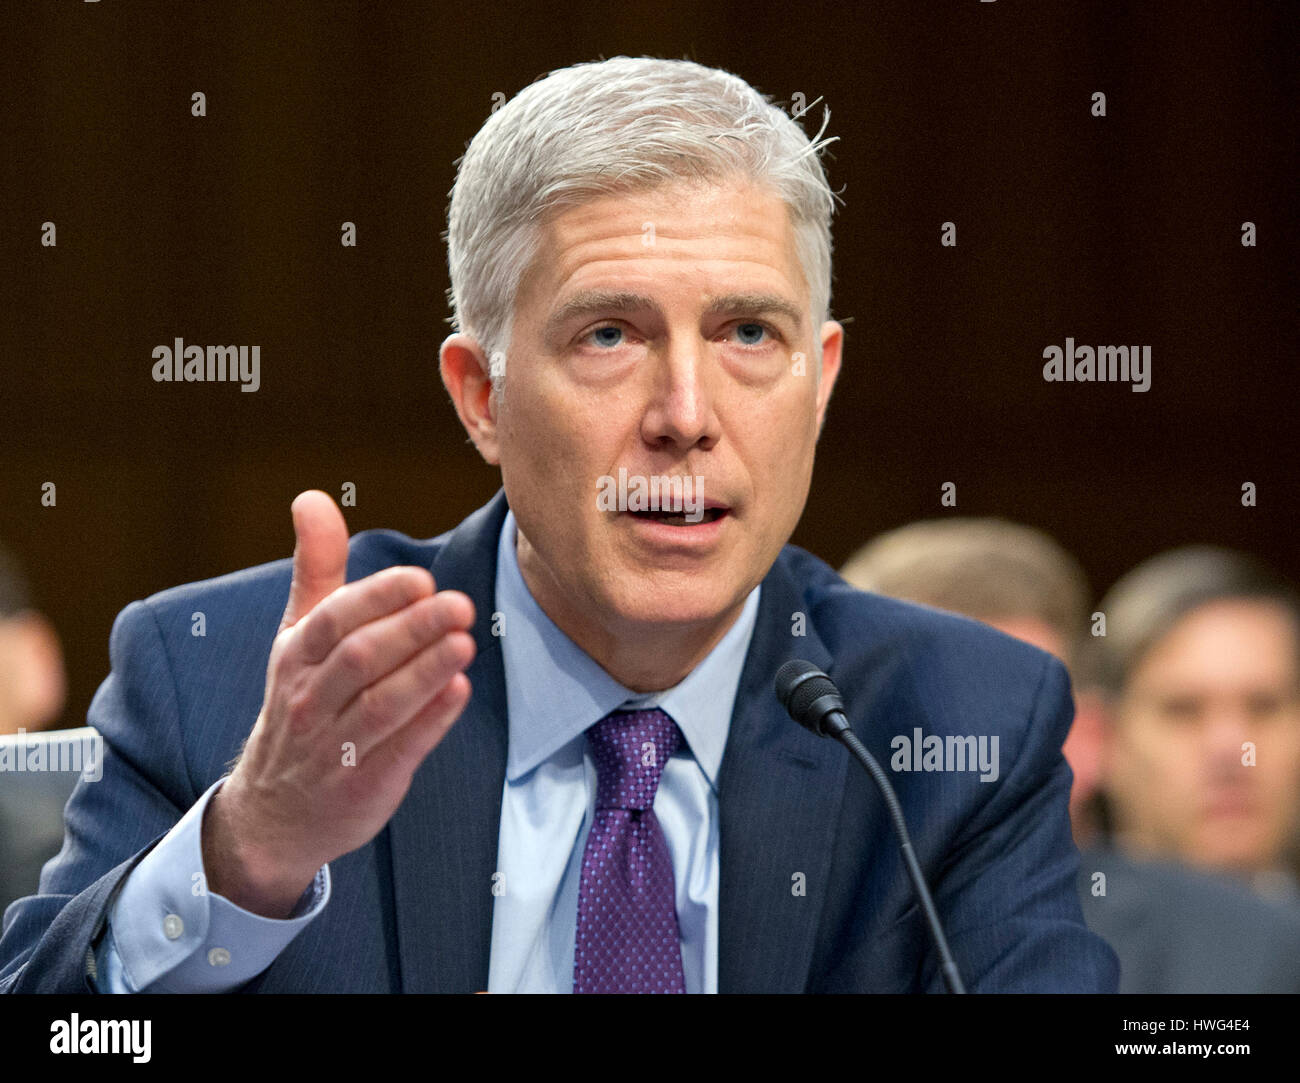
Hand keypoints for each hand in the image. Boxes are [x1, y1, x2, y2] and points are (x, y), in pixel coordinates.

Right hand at [201, 490, 474, 916]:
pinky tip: (459, 693)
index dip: (377, 599)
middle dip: (410, 631)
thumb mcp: (297, 635)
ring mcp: (335, 747)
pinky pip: (399, 751)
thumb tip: (312, 497)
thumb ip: (316, 567)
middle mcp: (310, 700)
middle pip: (359, 661)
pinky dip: (429, 722)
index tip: (419, 579)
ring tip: (465, 643)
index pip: (333, 621)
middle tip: (458, 605)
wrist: (275, 813)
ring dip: (425, 673)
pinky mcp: (364, 785)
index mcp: (295, 657)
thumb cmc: (302, 703)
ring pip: (379, 706)